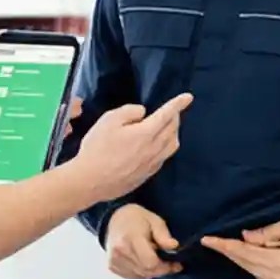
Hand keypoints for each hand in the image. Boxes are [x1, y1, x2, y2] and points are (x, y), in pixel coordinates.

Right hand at [72, 93, 193, 202]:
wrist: (90, 181)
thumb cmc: (97, 148)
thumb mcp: (108, 120)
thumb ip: (129, 111)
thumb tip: (143, 113)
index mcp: (146, 133)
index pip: (167, 114)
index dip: (178, 104)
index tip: (188, 97)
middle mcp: (154, 149)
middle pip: (173, 129)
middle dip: (175, 116)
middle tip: (172, 110)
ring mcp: (152, 164)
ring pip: (172, 145)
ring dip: (174, 133)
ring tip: (168, 127)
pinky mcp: (147, 174)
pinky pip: (164, 157)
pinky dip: (166, 146)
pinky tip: (157, 146)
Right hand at [105, 205, 182, 278]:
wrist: (115, 220)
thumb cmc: (137, 219)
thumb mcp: (154, 220)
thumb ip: (163, 235)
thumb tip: (174, 246)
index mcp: (131, 238)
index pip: (150, 263)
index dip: (164, 266)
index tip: (174, 262)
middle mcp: (120, 252)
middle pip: (147, 271)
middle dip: (161, 269)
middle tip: (168, 262)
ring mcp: (115, 261)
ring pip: (141, 276)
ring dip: (152, 271)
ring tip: (155, 259)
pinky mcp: (113, 267)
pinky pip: (133, 277)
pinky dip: (142, 273)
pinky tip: (144, 262)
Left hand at [200, 219, 279, 278]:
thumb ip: (265, 233)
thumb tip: (245, 237)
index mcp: (275, 262)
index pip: (241, 252)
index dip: (223, 246)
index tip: (207, 240)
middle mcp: (272, 278)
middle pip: (242, 262)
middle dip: (229, 250)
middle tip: (215, 240)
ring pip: (250, 269)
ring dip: (244, 257)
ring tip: (251, 244)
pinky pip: (259, 275)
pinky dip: (254, 264)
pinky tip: (261, 255)